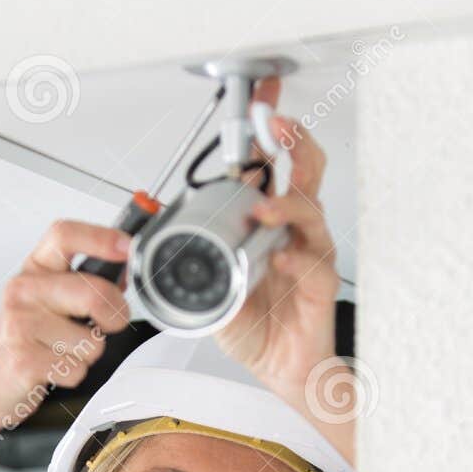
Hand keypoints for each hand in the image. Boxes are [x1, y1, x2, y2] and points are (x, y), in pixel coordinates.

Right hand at [0, 219, 132, 431]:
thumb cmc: (25, 339)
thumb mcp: (50, 300)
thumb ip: (85, 283)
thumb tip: (125, 271)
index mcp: (35, 269)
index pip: (65, 235)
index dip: (101, 238)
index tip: (126, 248)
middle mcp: (24, 290)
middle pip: (93, 293)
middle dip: (116, 314)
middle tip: (111, 323)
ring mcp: (20, 323)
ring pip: (91, 341)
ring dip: (88, 354)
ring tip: (63, 351)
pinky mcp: (24, 359)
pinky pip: (77, 369)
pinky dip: (74, 375)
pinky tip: (52, 368)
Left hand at [214, 75, 340, 402]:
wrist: (283, 369)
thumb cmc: (257, 325)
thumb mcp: (210, 286)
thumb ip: (192, 258)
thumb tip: (153, 236)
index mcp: (269, 223)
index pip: (273, 165)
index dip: (269, 132)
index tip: (263, 102)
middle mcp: (294, 232)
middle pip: (304, 172)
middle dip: (293, 142)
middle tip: (278, 125)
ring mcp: (310, 255)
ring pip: (311, 213)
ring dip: (287, 204)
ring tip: (265, 208)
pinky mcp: (319, 287)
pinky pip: (314, 266)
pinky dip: (297, 260)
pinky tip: (281, 260)